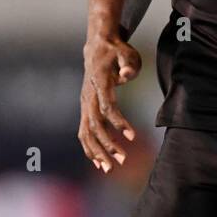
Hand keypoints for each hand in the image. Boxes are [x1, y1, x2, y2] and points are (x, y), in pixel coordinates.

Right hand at [79, 36, 139, 173]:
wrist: (97, 47)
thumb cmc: (116, 51)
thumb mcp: (126, 53)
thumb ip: (128, 64)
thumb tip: (126, 75)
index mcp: (99, 82)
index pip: (107, 107)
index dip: (119, 123)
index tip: (133, 138)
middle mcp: (88, 96)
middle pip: (94, 125)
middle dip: (107, 144)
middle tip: (123, 161)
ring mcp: (84, 104)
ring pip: (86, 133)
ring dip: (97, 152)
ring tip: (110, 169)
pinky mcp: (85, 109)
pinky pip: (83, 133)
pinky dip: (89, 149)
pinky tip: (99, 163)